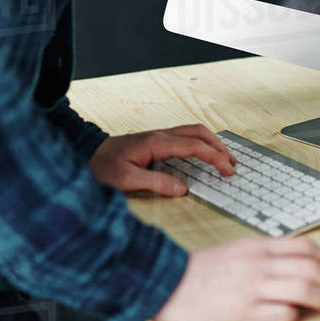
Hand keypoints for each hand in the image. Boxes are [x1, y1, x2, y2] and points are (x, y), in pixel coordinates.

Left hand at [88, 123, 235, 195]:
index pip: (194, 146)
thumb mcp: (127, 180)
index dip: (215, 157)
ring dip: (212, 143)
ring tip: (224, 159)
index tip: (228, 170)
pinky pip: (185, 136)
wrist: (86, 156)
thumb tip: (183, 188)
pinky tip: (203, 154)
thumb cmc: (103, 167)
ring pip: (193, 131)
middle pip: (199, 132)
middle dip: (219, 147)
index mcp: (156, 143)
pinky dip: (200, 143)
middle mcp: (160, 135)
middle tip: (233, 165)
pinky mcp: (155, 141)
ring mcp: (158, 136)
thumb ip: (156, 183)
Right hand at [155, 236, 319, 320]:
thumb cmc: (203, 271)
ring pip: (304, 288)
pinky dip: (295, 314)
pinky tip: (295, 315)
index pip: (306, 247)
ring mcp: (253, 287)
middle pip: (312, 268)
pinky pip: (283, 313)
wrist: (169, 283)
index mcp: (257, 246)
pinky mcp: (245, 311)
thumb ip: (266, 256)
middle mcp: (259, 263)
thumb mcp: (238, 251)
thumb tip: (298, 267)